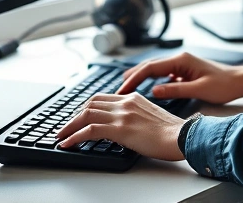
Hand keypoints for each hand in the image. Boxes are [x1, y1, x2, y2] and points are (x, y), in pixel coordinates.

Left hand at [55, 93, 184, 159]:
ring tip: (60, 136)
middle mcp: (125, 102)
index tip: (77, 117)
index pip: (101, 98)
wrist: (181, 136)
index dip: (85, 108)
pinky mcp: (120, 128)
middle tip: (64, 128)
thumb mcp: (150, 117)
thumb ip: (135, 116)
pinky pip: (90, 130)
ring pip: (86, 115)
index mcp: (133, 98)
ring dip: (69, 127)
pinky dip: (75, 136)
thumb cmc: (171, 132)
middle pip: (90, 104)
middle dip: (74, 116)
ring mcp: (122, 114)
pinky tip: (68, 143)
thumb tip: (122, 127)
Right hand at [116, 52, 242, 104]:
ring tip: (126, 89)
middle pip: (149, 66)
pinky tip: (147, 89)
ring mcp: (182, 65)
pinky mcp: (185, 71)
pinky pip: (163, 75)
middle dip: (132, 77)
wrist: (240, 81)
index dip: (134, 78)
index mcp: (181, 60)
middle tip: (118, 90)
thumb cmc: (224, 84)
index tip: (122, 89)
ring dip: (141, 78)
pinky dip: (152, 81)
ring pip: (155, 70)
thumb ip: (176, 90)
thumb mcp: (199, 89)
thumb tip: (153, 91)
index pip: (150, 68)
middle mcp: (179, 59)